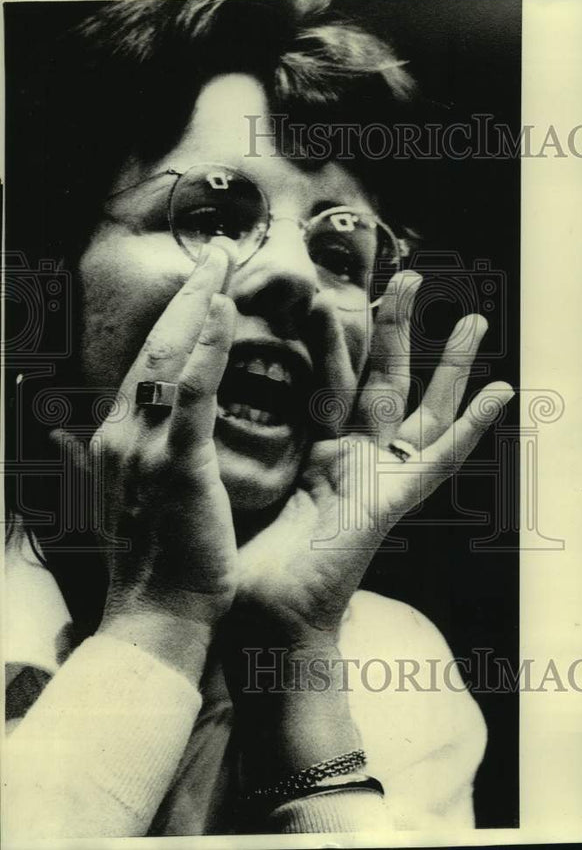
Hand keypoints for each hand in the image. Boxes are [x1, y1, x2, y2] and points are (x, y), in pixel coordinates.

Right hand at [53, 242, 238, 678]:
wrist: (155, 617)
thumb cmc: (155, 563)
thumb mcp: (122, 503)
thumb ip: (102, 462)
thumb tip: (68, 438)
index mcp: (116, 442)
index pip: (147, 368)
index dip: (174, 324)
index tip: (200, 288)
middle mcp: (121, 435)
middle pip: (156, 349)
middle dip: (188, 296)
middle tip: (219, 254)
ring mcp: (144, 447)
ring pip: (170, 359)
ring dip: (198, 304)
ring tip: (225, 262)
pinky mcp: (175, 464)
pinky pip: (191, 393)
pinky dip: (207, 346)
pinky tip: (224, 308)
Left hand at [234, 271, 513, 646]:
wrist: (260, 621)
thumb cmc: (242, 558)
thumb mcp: (235, 481)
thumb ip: (235, 438)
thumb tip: (201, 392)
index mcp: (316, 451)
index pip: (330, 378)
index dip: (333, 336)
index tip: (328, 291)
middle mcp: (351, 458)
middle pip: (381, 378)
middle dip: (396, 327)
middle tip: (408, 275)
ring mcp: (376, 479)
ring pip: (417, 407)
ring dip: (447, 363)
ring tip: (471, 318)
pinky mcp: (390, 503)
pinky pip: (437, 460)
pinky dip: (472, 428)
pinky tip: (502, 394)